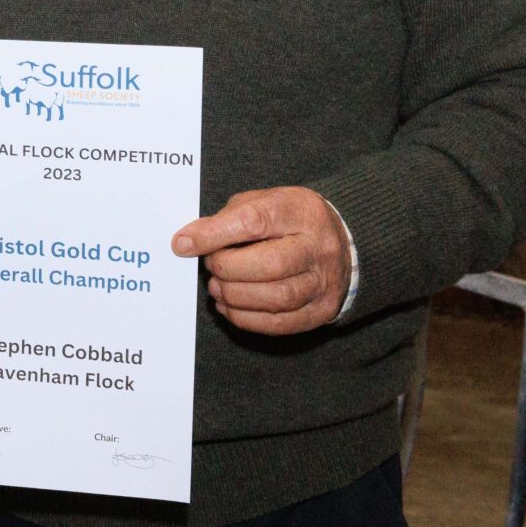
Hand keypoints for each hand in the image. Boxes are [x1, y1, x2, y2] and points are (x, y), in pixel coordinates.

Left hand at [173, 186, 349, 335]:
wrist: (341, 243)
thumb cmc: (289, 221)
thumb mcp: (261, 203)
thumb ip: (226, 218)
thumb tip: (188, 240)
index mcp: (299, 211)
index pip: (254, 222)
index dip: (213, 235)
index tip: (183, 244)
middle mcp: (318, 248)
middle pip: (270, 264)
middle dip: (227, 269)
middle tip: (210, 266)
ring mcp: (324, 282)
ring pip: (277, 298)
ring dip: (235, 296)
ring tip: (217, 287)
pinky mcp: (322, 310)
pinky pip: (280, 323)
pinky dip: (246, 318)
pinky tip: (229, 306)